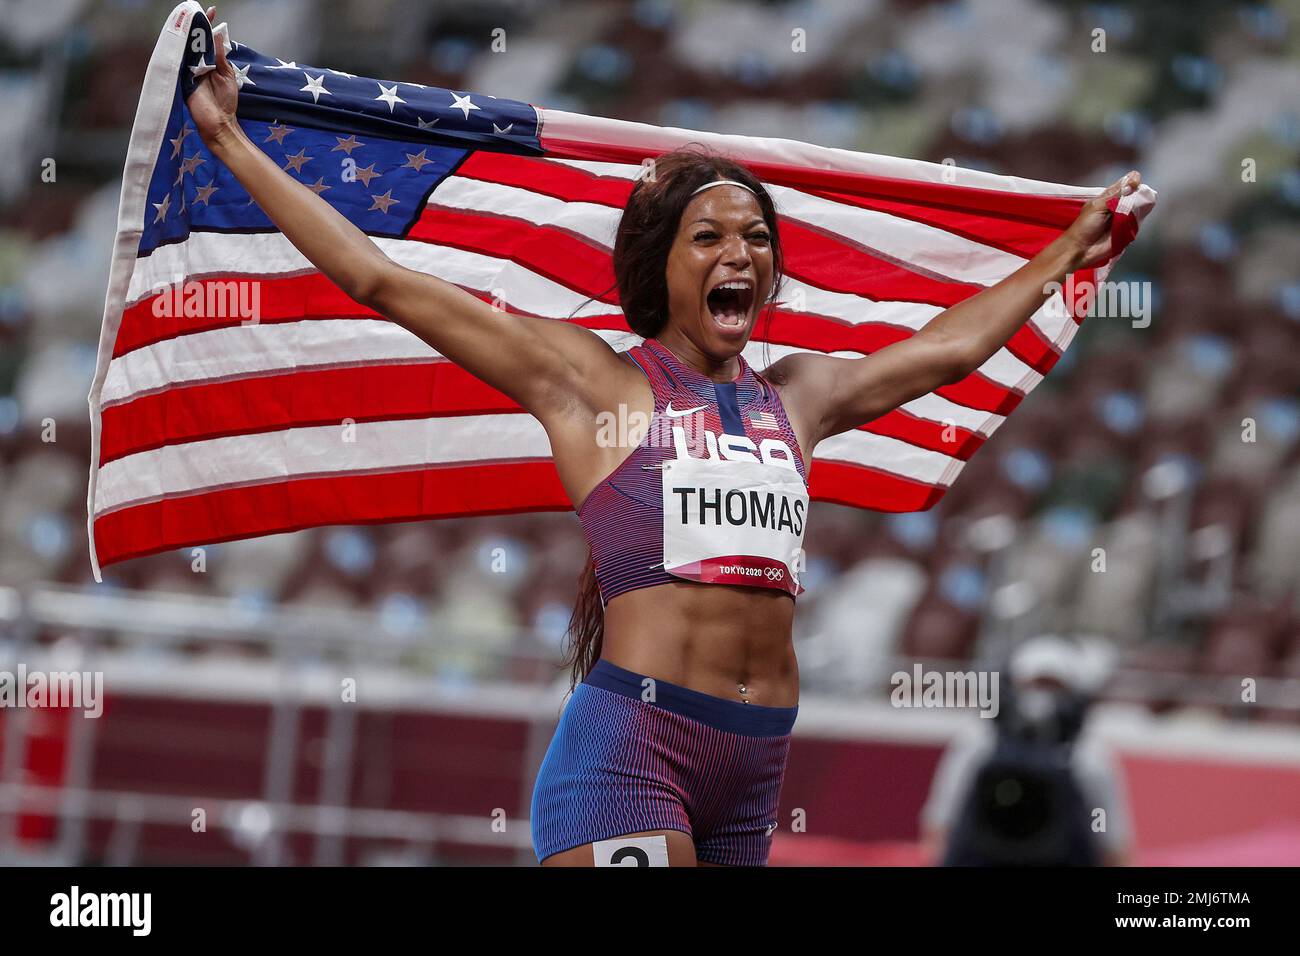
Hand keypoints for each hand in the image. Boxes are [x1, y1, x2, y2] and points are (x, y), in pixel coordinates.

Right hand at [188, 6, 239, 147]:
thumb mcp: (226, 75)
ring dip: (187, 33)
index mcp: (209, 62)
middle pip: (193, 40)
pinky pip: (180, 60)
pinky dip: (181, 49)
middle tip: (195, 8)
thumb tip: (218, 35)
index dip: (208, 25)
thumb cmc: (225, 102)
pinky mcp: (181, 78)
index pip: (207, 40)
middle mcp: (197, 64)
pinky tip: (183, 38)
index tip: (212, 10)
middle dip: (194, 24)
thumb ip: (220, 56)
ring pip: (185, 47)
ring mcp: (188, 70)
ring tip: (189, 17)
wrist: (219, 122)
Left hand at [1057, 169, 1140, 270]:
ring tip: (1135, 209)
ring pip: (1140, 206)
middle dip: (1140, 194)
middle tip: (1136, 199)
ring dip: (1141, 206)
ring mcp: (1125, 217)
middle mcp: (1119, 204)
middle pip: (1136, 193)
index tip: (1134, 184)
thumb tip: (1131, 185)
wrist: (1081, 249)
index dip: (1133, 180)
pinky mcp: (1129, 229)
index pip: (1126, 182)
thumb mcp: (1097, 206)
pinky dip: (1141, 218)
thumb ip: (1115, 196)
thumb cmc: (1084, 227)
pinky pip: (1139, 221)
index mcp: (1109, 196)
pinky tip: (1137, 218)